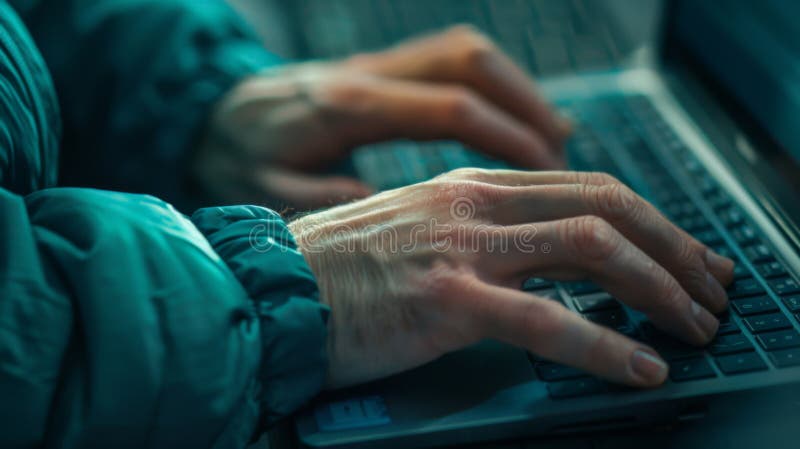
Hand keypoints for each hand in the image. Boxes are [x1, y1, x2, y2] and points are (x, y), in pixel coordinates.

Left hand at [192, 26, 570, 209]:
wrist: (203, 117)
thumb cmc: (235, 161)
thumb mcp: (266, 197)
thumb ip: (326, 203)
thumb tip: (391, 210)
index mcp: (347, 107)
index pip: (449, 108)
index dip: (506, 137)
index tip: (547, 170)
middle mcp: (368, 75)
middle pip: (469, 64)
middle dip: (527, 104)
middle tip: (564, 155)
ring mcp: (374, 67)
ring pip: (466, 55)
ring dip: (517, 91)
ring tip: (552, 139)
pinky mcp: (377, 73)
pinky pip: (448, 64)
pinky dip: (491, 88)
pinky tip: (509, 122)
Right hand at [288, 169, 734, 388]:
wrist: (271, 289)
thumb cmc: (341, 270)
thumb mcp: (419, 231)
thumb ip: (480, 232)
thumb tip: (543, 256)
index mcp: (470, 186)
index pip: (587, 186)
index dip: (651, 219)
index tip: (685, 253)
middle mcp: (474, 205)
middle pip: (606, 206)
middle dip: (674, 248)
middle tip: (710, 288)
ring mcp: (461, 249)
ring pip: (591, 249)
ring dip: (658, 287)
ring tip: (693, 324)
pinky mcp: (446, 300)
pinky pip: (547, 321)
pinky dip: (604, 345)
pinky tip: (640, 367)